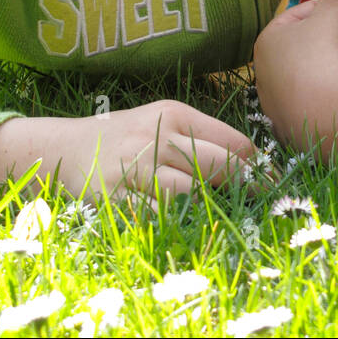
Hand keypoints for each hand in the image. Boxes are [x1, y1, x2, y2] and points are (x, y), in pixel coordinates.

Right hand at [0, 102, 256, 204]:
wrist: (65, 148)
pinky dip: (172, 222)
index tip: (272, 181)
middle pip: (217, 165)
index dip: (258, 164)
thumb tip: (254, 161)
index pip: (232, 140)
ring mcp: (132, 169)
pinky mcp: (113, 198)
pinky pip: (154, 216)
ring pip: (188, 192)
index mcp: (173, 115)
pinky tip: (183, 224)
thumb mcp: (163, 121)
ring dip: (209, 205)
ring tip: (222, 213)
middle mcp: (154, 137)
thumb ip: (202, 136)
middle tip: (260, 198)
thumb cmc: (128, 137)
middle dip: (244, 185)